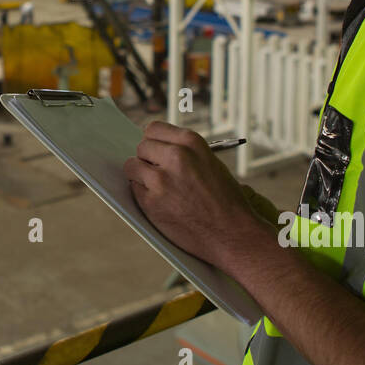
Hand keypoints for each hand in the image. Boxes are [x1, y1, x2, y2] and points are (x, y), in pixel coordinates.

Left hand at [123, 121, 263, 270]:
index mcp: (191, 143)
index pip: (154, 129)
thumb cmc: (226, 201)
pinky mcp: (150, 202)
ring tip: (159, 188)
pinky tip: (161, 202)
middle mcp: (175, 156)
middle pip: (142, 147)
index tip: (155, 151)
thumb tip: (159, 148)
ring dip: (141, 176)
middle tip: (158, 173)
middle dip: (147, 159)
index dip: (154, 142)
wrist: (232, 234)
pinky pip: (134, 189)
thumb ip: (185, 153)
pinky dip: (143, 194)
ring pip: (132, 166)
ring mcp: (161, 179)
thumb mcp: (211, 163)